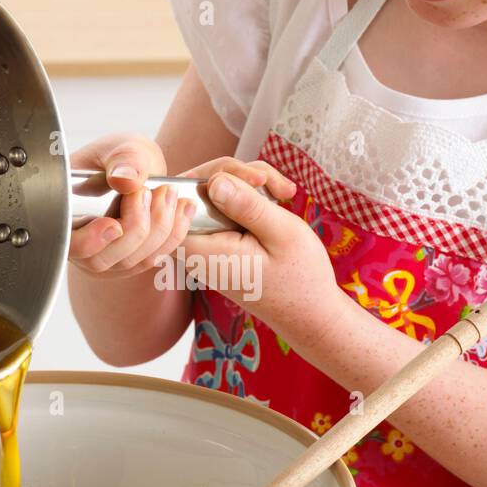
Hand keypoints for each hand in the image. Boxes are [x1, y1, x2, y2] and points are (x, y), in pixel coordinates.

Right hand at [68, 134, 192, 279]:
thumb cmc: (122, 159)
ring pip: (130, 262)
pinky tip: (183, 208)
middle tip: (150, 192)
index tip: (114, 224)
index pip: (66, 243)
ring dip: (158, 229)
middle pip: (100, 259)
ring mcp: (104, 257)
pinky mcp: (130, 261)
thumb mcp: (122, 147)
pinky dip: (172, 235)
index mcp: (64, 213)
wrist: (138, 170)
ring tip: (169, 194)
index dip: (89, 241)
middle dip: (134, 227)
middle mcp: (79, 242)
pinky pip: (152, 259)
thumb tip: (124, 179)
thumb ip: (124, 159)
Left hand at [177, 166, 338, 339]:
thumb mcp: (282, 234)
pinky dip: (248, 198)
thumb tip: (214, 180)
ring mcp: (206, 245)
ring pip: (211, 193)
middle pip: (193, 189)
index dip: (209, 175)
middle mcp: (196, 249)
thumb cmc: (300, 278)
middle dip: (235, 174)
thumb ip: (246, 206)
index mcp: (203, 252)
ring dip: (247, 184)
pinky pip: (223, 207)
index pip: (178, 198)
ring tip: (283, 194)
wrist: (309, 312)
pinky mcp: (218, 241)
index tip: (254, 182)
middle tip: (273, 184)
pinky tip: (275, 202)